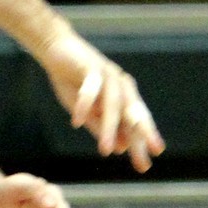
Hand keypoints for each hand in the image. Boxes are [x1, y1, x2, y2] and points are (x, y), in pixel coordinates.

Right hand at [39, 30, 165, 171]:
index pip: (137, 119)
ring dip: (109, 128)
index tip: (150, 159)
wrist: (57, 48)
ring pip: (112, 105)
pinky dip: (84, 106)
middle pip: (132, 113)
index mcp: (123, 95)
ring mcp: (108, 75)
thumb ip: (101, 127)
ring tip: (105, 151)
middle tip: (141, 159)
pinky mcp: (91, 67)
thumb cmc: (72, 80)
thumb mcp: (86, 110)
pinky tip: (77, 123)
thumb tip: (120, 149)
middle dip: (138, 137)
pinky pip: (90, 89)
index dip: (144, 138)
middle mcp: (121, 85)